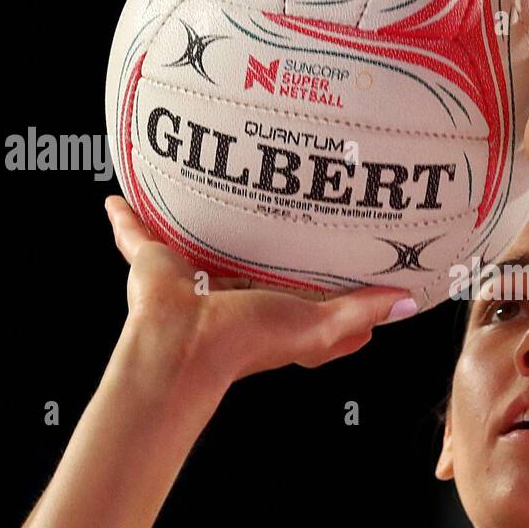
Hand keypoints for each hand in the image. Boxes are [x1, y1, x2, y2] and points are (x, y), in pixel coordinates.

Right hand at [104, 196, 415, 387]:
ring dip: (200, 220)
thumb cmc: (247, 342)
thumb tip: (408, 301)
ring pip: (196, 241)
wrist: (182, 347)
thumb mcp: (318, 327)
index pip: (297, 288)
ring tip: (209, 181)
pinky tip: (120, 196)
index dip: (317, 274)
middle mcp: (228, 291)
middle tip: (280, 194)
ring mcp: (188, 275)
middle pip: (248, 260)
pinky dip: (127, 218)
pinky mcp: (153, 262)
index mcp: (267, 307)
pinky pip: (137, 233)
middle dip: (261, 236)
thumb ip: (362, 311)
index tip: (342, 247)